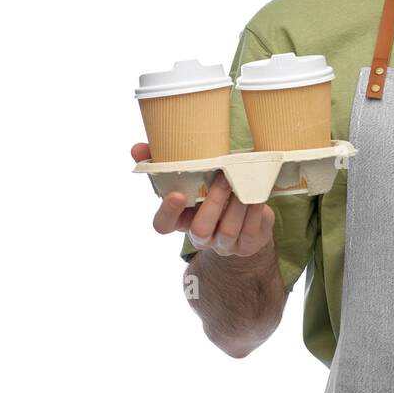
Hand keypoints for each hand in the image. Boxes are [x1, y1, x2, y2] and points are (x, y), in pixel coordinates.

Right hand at [131, 142, 275, 256]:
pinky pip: (249, 230)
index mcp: (181, 220)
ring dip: (236, 205)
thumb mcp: (191, 177)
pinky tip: (257, 195)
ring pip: (227, 231)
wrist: (247, 214)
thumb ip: (161, 162)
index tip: (176, 194)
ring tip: (243, 183)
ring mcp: (223, 244)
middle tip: (223, 178)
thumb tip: (137, 148)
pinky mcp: (246, 244)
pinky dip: (254, 211)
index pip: (163, 225)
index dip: (168, 212)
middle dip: (212, 204)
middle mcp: (200, 237)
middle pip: (200, 230)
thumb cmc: (211, 190)